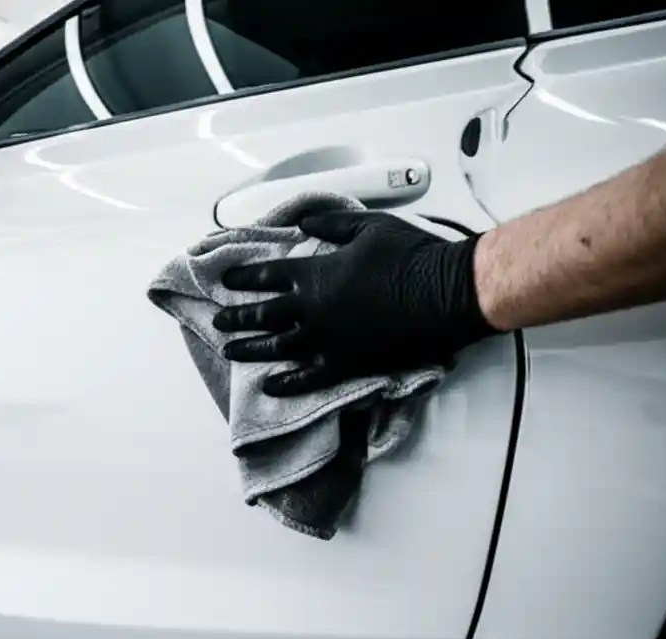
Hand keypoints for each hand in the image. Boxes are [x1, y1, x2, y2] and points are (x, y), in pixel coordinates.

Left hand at [212, 210, 498, 394]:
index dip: (244, 277)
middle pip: (263, 315)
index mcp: (315, 275)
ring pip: (277, 348)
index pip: (267, 275)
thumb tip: (305, 225)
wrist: (447, 294)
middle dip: (237, 317)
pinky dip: (286, 383)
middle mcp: (313, 311)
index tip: (225, 281)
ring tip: (230, 350)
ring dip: (250, 349)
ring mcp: (327, 341)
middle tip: (218, 320)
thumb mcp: (367, 227)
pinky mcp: (346, 365)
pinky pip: (308, 379)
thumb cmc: (411, 255)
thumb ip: (331, 226)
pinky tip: (269, 386)